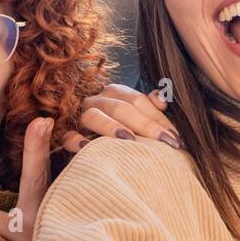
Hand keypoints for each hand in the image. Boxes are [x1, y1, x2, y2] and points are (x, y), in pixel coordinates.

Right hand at [60, 84, 177, 153]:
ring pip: (94, 116)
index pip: (139, 100)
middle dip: (146, 125)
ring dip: (112, 127)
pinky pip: (68, 136)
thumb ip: (148, 108)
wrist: (82, 142)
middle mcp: (96, 100)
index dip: (158, 118)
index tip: (174, 138)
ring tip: (130, 140)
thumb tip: (162, 100)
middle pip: (121, 108)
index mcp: (114, 93)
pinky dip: (76, 140)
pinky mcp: (64, 134)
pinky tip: (87, 147)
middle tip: (165, 143)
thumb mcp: (132, 116)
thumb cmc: (115, 130)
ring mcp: (78, 116)